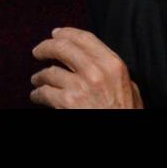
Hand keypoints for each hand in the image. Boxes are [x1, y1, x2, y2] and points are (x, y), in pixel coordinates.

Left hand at [29, 27, 143, 108]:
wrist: (122, 134)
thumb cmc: (125, 113)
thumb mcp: (129, 88)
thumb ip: (112, 71)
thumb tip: (94, 58)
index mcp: (112, 64)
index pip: (84, 38)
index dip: (66, 33)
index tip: (55, 33)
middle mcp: (96, 71)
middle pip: (62, 47)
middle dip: (46, 47)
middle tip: (38, 51)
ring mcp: (80, 87)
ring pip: (50, 72)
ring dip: (40, 76)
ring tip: (37, 79)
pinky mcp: (68, 102)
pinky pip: (45, 92)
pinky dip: (38, 93)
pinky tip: (37, 95)